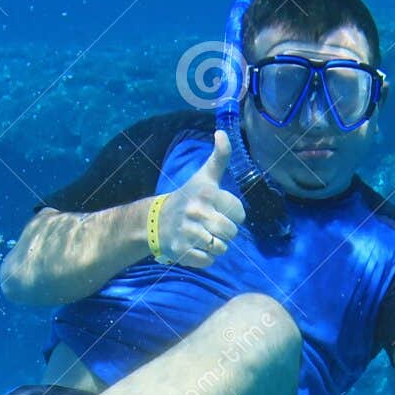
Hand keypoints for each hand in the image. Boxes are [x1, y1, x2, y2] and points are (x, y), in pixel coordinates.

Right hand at [157, 129, 246, 268]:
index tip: (221, 210)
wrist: (156, 221)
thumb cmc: (188, 197)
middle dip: (225, 232)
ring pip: (221, 248)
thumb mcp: (204, 177)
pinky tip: (195, 247)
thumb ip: (219, 157)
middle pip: (231, 233)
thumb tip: (221, 132)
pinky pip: (208, 261)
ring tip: (204, 236)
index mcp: (207, 194)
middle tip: (212, 226)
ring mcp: (188, 233)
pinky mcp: (182, 251)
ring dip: (216, 246)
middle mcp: (197, 212)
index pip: (239, 213)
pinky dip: (205, 258)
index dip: (234, 214)